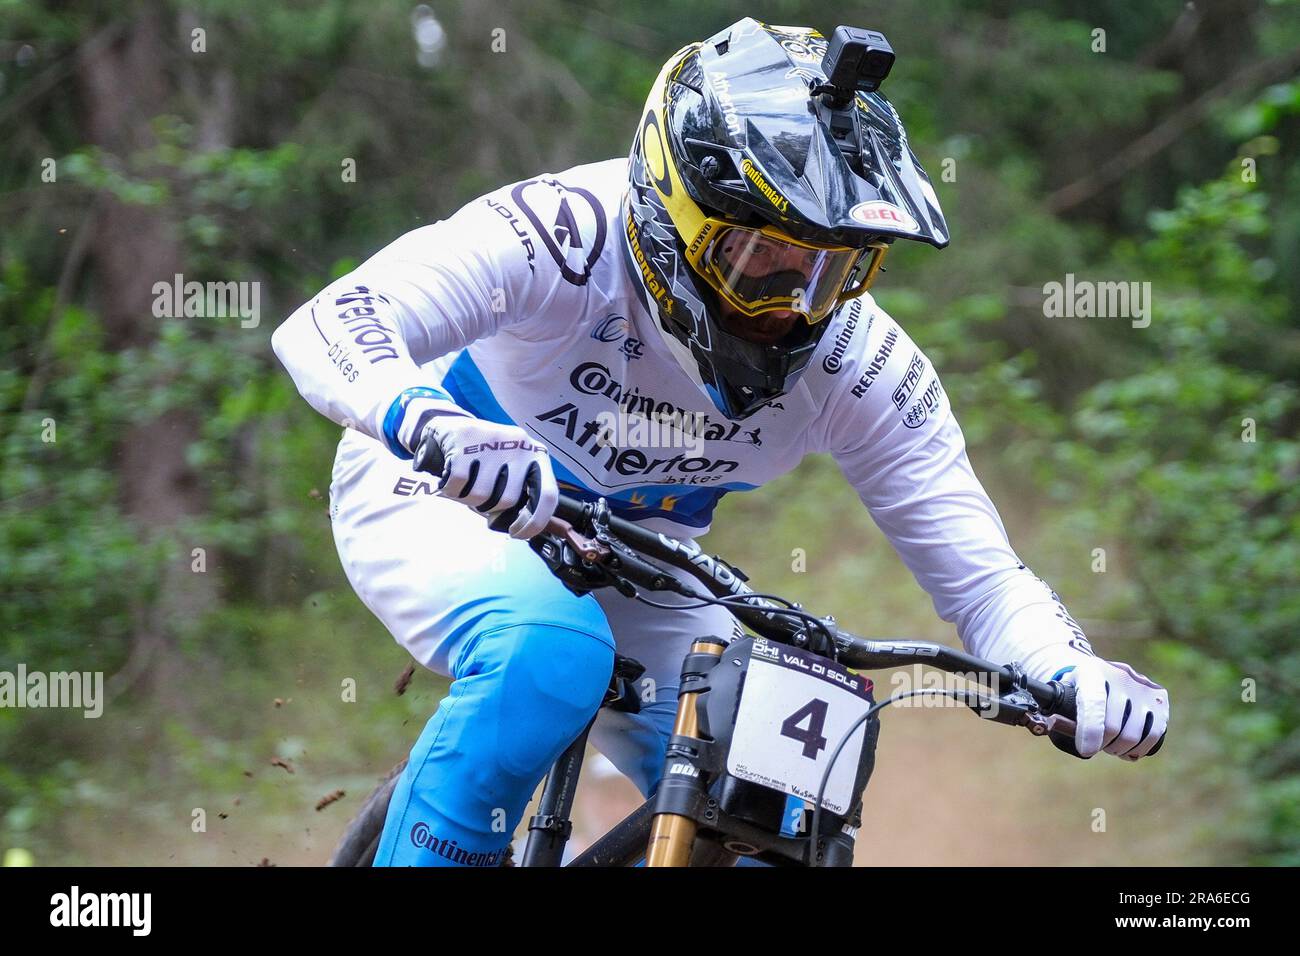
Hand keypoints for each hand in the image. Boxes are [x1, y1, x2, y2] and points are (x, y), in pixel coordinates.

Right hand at [412, 413, 557, 539]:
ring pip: (482, 495)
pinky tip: (453, 477)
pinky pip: (459, 485)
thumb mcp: (513, 467)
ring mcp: (492, 441)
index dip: (534, 522)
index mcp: (537, 454)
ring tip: (468, 483)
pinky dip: (452, 489)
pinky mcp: (465, 441)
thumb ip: (521, 492)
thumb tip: (520, 527)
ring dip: (469, 499)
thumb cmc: (488, 456)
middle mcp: (519, 445)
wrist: (453, 425)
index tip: (517, 533)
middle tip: (482, 494)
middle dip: (490, 507)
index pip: (547, 495)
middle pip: (507, 500)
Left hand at [1048, 654, 1168, 760]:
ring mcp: (1142, 685)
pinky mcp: (1159, 697)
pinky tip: (1130, 749)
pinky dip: (1140, 748)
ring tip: (1111, 746)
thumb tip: (1052, 729)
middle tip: (1096, 745)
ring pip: (1134, 734)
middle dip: (1103, 744)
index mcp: (1091, 671)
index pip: (1093, 703)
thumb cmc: (1077, 691)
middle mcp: (1120, 675)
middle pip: (1114, 726)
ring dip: (1120, 748)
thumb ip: (1059, 714)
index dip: (1089, 731)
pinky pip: (1155, 733)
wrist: (1101, 673)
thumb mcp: (1063, 695)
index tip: (1086, 750)